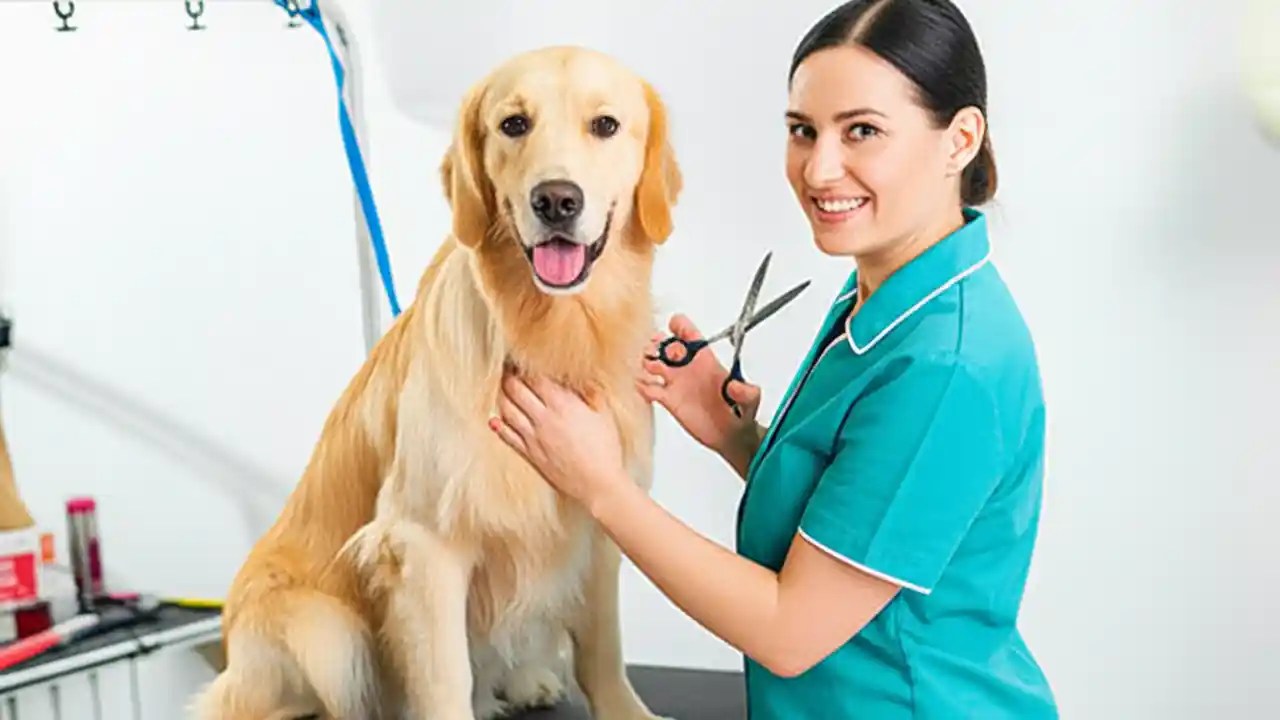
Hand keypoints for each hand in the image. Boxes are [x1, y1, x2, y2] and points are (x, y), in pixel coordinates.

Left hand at [490, 372, 630, 513]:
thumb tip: (582, 378)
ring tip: (502, 388)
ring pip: (507, 410)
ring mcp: (533, 437)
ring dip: (502, 396)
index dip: (526, 366)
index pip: (535, 378)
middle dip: (509, 377)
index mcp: (562, 404)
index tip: (523, 359)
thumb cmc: (605, 450)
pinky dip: (499, 426)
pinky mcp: (530, 454)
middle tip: (508, 369)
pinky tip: (495, 420)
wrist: (598, 484)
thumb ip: (592, 392)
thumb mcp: (604, 414)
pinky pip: (508, 437)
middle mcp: (543, 418)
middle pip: (515, 390)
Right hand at [638, 314, 762, 461]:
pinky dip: (643, 386)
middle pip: (664, 344)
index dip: (679, 326)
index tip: (673, 329)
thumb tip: (735, 386)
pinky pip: (649, 388)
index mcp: (705, 359)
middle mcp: (688, 368)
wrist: (731, 436)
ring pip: (652, 362)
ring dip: (648, 362)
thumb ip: (746, 392)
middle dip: (658, 345)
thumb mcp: (750, 400)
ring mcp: (676, 383)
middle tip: (659, 355)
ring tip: (653, 371)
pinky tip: (646, 387)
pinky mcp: (669, 400)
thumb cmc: (740, 413)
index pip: (689, 333)